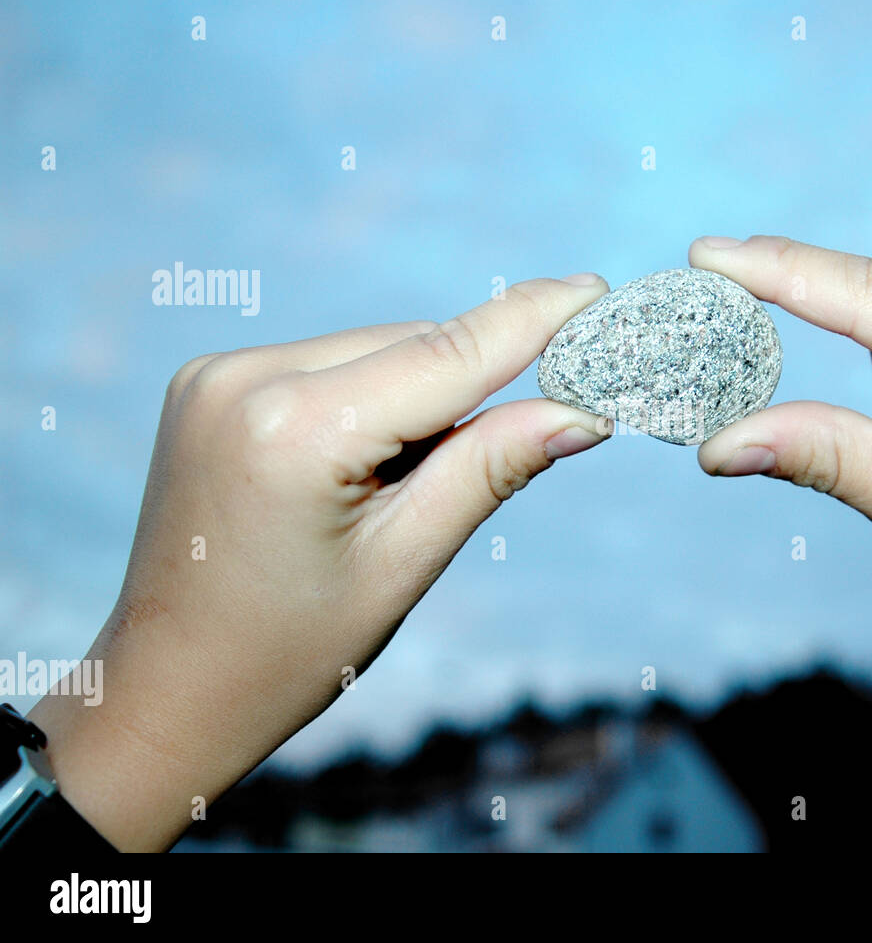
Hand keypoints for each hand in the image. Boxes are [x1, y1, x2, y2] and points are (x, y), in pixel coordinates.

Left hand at [29, 274, 612, 850]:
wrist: (167, 688)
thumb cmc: (289, 649)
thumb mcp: (404, 563)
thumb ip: (492, 468)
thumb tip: (582, 411)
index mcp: (295, 429)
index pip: (448, 353)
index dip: (531, 320)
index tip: (597, 289)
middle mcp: (246, 377)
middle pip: (411, 347)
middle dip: (473, 387)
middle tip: (519, 442)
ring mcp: (217, 373)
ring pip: (372, 351)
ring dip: (418, 397)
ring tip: (398, 495)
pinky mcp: (210, 381)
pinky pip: (327, 365)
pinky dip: (369, 398)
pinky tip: (359, 470)